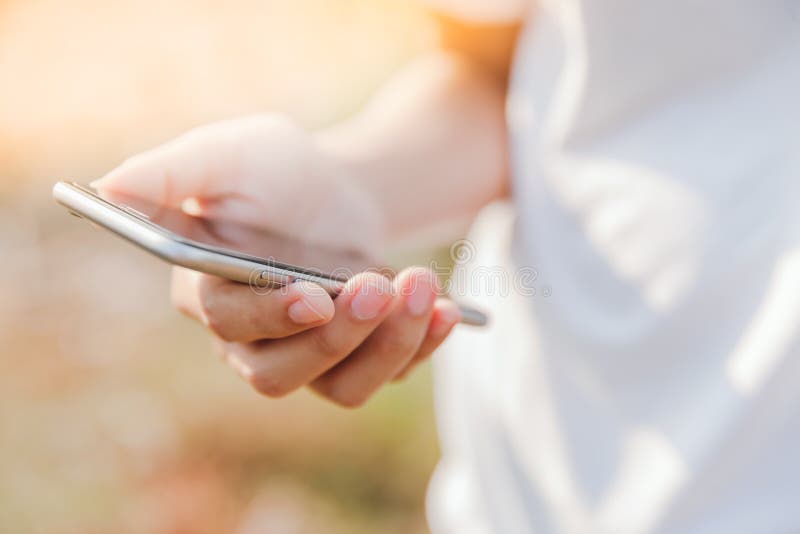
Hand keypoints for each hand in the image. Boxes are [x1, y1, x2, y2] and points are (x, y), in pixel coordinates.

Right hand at [94, 114, 461, 405]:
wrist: (334, 188)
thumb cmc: (273, 169)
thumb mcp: (227, 154)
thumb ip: (171, 172)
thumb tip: (109, 189)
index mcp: (207, 291)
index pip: (228, 322)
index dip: (270, 316)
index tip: (316, 296)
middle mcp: (251, 337)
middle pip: (279, 374)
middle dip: (338, 338)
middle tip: (385, 285)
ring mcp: (305, 354)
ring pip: (339, 386)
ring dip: (389, 345)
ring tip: (425, 285)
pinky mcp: (353, 356)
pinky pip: (387, 373)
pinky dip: (422, 346)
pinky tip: (450, 310)